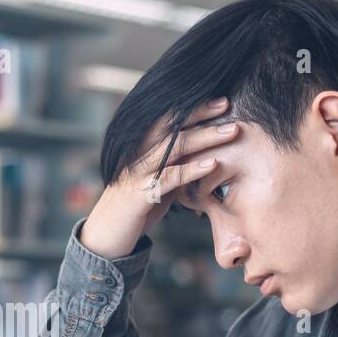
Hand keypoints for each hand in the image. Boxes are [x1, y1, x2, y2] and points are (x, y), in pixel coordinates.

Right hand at [80, 97, 240, 259]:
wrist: (107, 235)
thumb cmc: (136, 208)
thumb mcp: (158, 183)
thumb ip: (175, 167)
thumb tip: (204, 157)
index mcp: (141, 148)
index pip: (167, 119)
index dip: (193, 108)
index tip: (220, 101)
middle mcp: (137, 155)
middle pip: (170, 125)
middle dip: (199, 113)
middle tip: (226, 104)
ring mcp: (138, 173)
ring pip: (174, 148)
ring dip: (204, 138)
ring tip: (230, 132)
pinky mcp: (140, 194)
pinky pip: (170, 178)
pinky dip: (192, 169)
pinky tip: (212, 164)